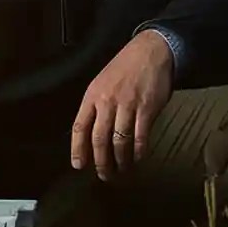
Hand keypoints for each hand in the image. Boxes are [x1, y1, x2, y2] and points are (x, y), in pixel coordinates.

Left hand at [71, 31, 173, 180]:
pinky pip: (140, 136)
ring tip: (121, 170)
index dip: (78, 149)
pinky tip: (137, 158)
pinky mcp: (146, 108)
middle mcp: (107, 102)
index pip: (79, 127)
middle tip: (104, 175)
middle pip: (99, 139)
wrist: (150, 51)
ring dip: (120, 160)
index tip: (78, 165)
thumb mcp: (101, 83)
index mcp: (92, 96)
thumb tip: (91, 135)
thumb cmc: (124, 69)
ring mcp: (127, 105)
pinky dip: (138, 151)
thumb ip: (95, 107)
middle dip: (100, 161)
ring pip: (119, 141)